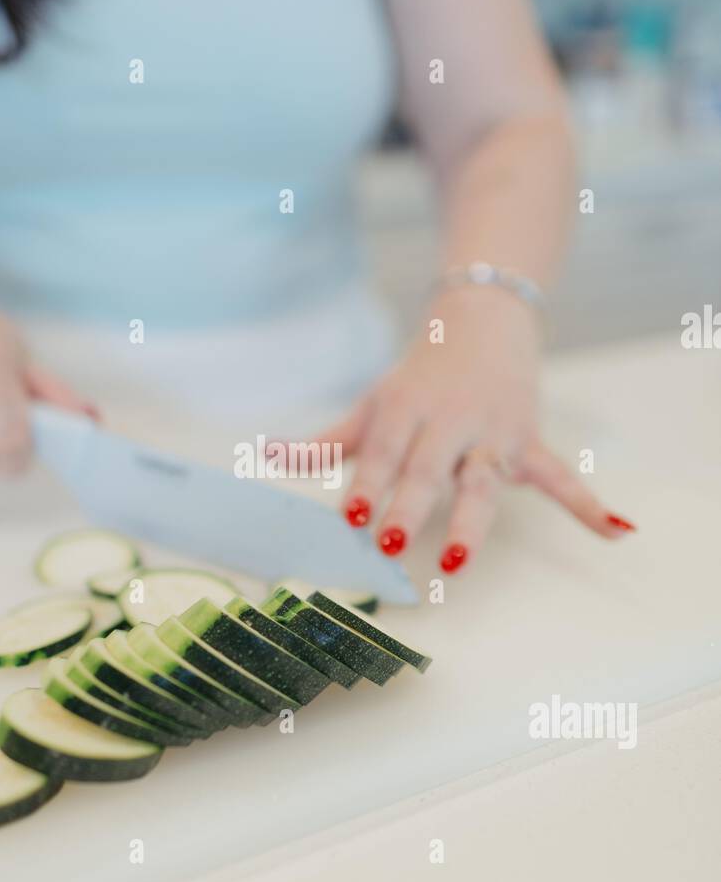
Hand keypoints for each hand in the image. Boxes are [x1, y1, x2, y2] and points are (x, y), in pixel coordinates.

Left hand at [316, 286, 635, 572]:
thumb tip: (265, 458)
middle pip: (429, 471)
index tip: (352, 518)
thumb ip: (327, 442)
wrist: (486, 318)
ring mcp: (494, 436)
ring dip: (471, 523)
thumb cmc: (420, 375)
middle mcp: (450, 422)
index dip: (367, 483)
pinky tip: (616, 531)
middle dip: (410, 507)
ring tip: (457, 563)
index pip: (383, 451)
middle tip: (390, 543)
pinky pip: (561, 478)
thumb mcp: (374, 403)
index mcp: (407, 410)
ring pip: (484, 482)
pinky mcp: (530, 444)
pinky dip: (590, 504)